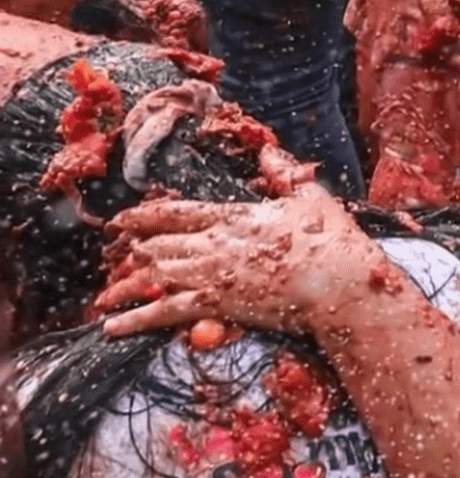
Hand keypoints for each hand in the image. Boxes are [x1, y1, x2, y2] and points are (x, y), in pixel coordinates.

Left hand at [95, 148, 390, 337]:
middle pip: (157, 246)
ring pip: (153, 278)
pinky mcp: (217, 306)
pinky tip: (112, 327)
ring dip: (124, 287)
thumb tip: (269, 150)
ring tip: (104, 297)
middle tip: (113, 257)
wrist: (339, 282)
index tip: (121, 220)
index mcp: (233, 217)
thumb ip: (285, 173)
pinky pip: (164, 312)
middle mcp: (214, 245)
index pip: (176, 213)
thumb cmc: (330, 238)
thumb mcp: (311, 195)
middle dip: (131, 251)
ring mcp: (212, 276)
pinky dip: (135, 320)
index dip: (144, 215)